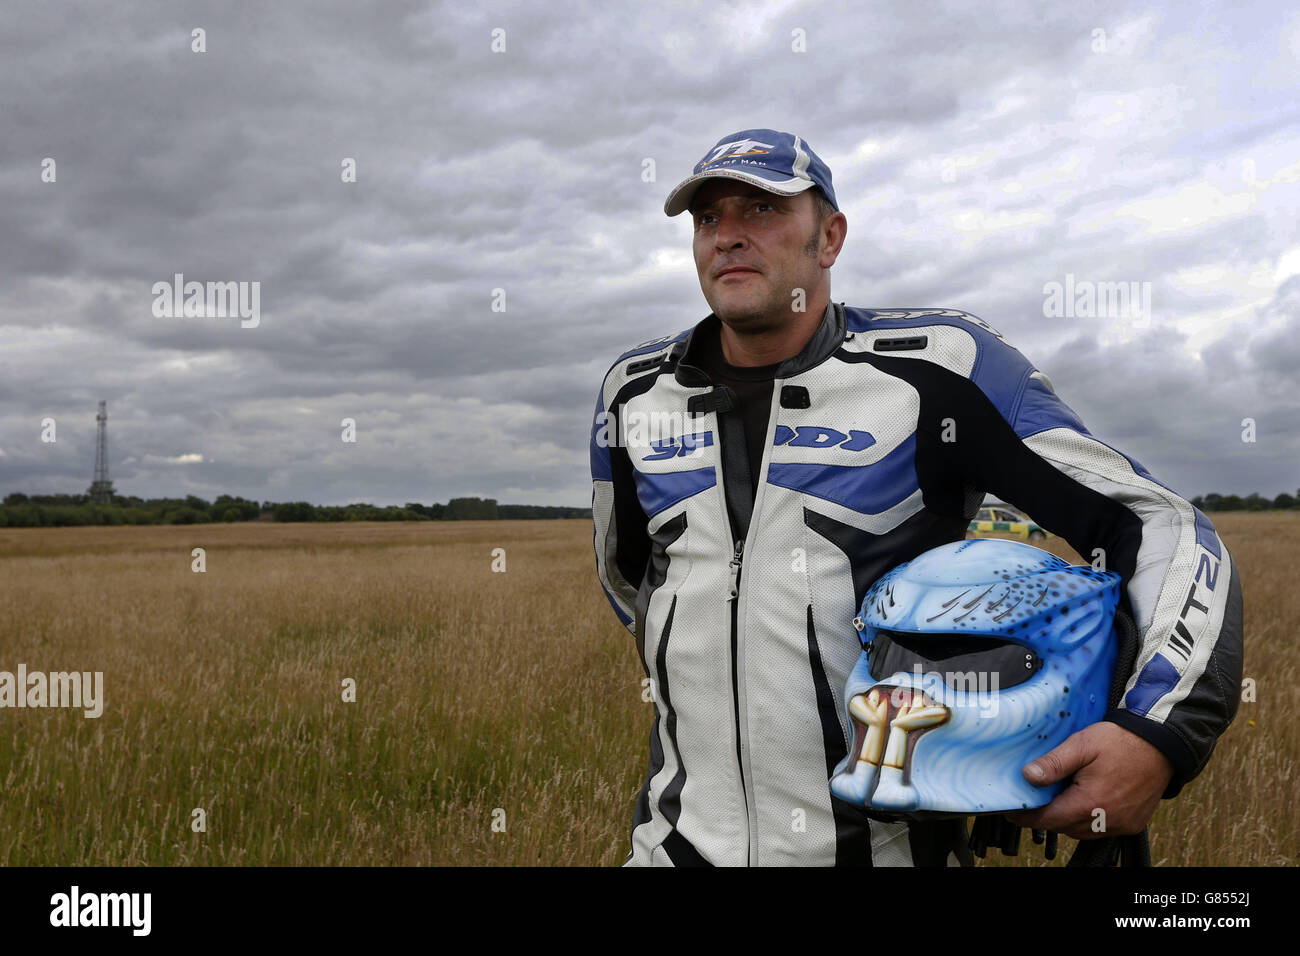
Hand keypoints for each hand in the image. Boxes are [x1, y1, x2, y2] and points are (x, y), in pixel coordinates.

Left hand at [1003, 721, 1173, 839]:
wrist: (1161, 743)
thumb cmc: (1121, 741)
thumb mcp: (1081, 745)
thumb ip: (1053, 763)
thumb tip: (1027, 776)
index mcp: (1089, 803)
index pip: (1047, 820)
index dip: (1026, 816)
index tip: (1011, 811)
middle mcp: (1106, 820)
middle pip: (1063, 827)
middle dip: (1045, 816)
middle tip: (1032, 800)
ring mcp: (1122, 824)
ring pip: (1081, 831)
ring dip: (1066, 819)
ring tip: (1056, 799)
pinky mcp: (1133, 823)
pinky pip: (1101, 830)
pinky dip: (1087, 821)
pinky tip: (1083, 802)